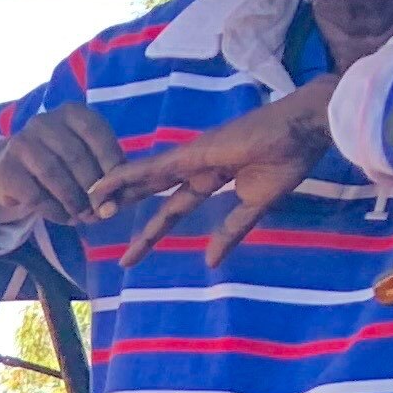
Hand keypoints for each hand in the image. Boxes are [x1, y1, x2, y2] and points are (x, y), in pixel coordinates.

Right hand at [0, 106, 127, 228]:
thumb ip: (101, 171)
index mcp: (70, 112)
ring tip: (84, 216)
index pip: (95, 132)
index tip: (117, 186)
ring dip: (73, 201)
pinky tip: (64, 218)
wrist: (8, 167)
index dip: (110, 160)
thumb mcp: (82, 155)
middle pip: (75, 155)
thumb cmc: (56, 160)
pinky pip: (35, 195)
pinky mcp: (6, 170)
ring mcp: (21, 144)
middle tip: (101, 209)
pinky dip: (54, 211)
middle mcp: (44, 122)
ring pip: (54, 175)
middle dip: (91, 187)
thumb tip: (111, 206)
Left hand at [88, 81, 334, 262]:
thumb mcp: (256, 206)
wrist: (307, 129)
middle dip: (123, 205)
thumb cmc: (290, 160)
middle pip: (150, 191)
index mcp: (211, 178)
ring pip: (144, 176)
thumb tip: (210, 262)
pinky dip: (126, 175)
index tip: (130, 256)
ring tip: (86, 200)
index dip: (151, 231)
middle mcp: (196, 167)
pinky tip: (104, 184)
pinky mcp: (194, 151)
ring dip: (115, 189)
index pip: (173, 209)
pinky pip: (153, 166)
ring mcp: (193, 156)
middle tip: (92, 219)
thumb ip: (231, 232)